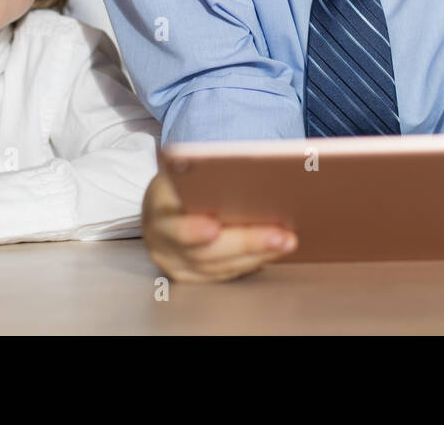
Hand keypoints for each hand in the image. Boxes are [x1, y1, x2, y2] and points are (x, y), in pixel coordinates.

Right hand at [142, 170, 296, 281]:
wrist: (163, 204)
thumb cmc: (184, 180)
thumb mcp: (187, 167)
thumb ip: (208, 172)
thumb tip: (253, 173)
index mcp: (156, 203)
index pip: (172, 219)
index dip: (191, 229)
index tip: (214, 228)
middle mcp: (159, 237)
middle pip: (202, 249)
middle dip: (244, 242)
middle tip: (278, 235)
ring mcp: (172, 260)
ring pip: (216, 266)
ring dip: (256, 254)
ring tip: (286, 240)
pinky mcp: (187, 274)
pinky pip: (221, 274)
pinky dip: (250, 262)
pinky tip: (274, 250)